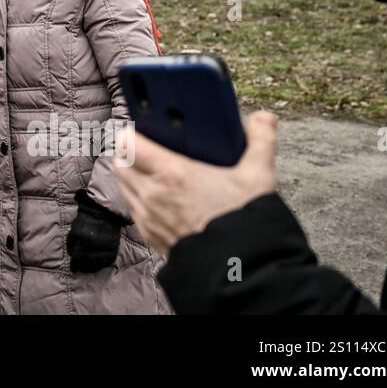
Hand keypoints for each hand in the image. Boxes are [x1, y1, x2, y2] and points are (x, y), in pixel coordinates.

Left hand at [66, 188, 128, 272]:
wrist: (103, 213)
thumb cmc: (86, 220)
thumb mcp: (74, 230)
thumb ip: (71, 243)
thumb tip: (72, 255)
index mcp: (83, 241)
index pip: (77, 258)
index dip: (74, 265)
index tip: (73, 269)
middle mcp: (95, 247)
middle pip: (87, 263)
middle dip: (82, 267)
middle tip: (80, 269)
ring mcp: (105, 248)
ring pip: (98, 264)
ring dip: (92, 268)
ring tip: (89, 269)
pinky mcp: (114, 248)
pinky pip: (108, 261)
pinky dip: (103, 264)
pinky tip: (99, 264)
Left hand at [116, 112, 278, 254]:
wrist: (242, 269)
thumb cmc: (244, 222)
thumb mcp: (257, 177)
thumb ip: (260, 142)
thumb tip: (265, 118)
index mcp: (171, 174)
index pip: (128, 143)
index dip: (132, 133)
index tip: (144, 129)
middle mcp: (152, 195)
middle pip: (121, 163)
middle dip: (130, 153)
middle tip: (150, 149)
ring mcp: (148, 217)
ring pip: (124, 186)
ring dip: (133, 176)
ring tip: (155, 172)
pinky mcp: (149, 235)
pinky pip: (133, 209)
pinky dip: (139, 200)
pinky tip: (161, 198)